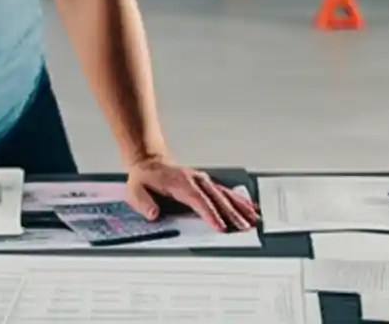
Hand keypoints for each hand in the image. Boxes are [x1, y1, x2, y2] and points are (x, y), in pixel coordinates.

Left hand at [125, 157, 259, 231]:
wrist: (149, 161)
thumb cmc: (144, 178)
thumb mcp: (135, 191)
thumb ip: (144, 203)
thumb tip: (153, 214)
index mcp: (180, 183)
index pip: (198, 200)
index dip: (210, 214)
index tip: (220, 226)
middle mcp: (195, 181)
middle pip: (217, 198)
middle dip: (232, 214)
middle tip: (244, 227)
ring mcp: (203, 181)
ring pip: (225, 195)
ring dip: (240, 207)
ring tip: (253, 219)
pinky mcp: (207, 184)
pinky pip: (226, 192)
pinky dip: (239, 200)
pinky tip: (250, 207)